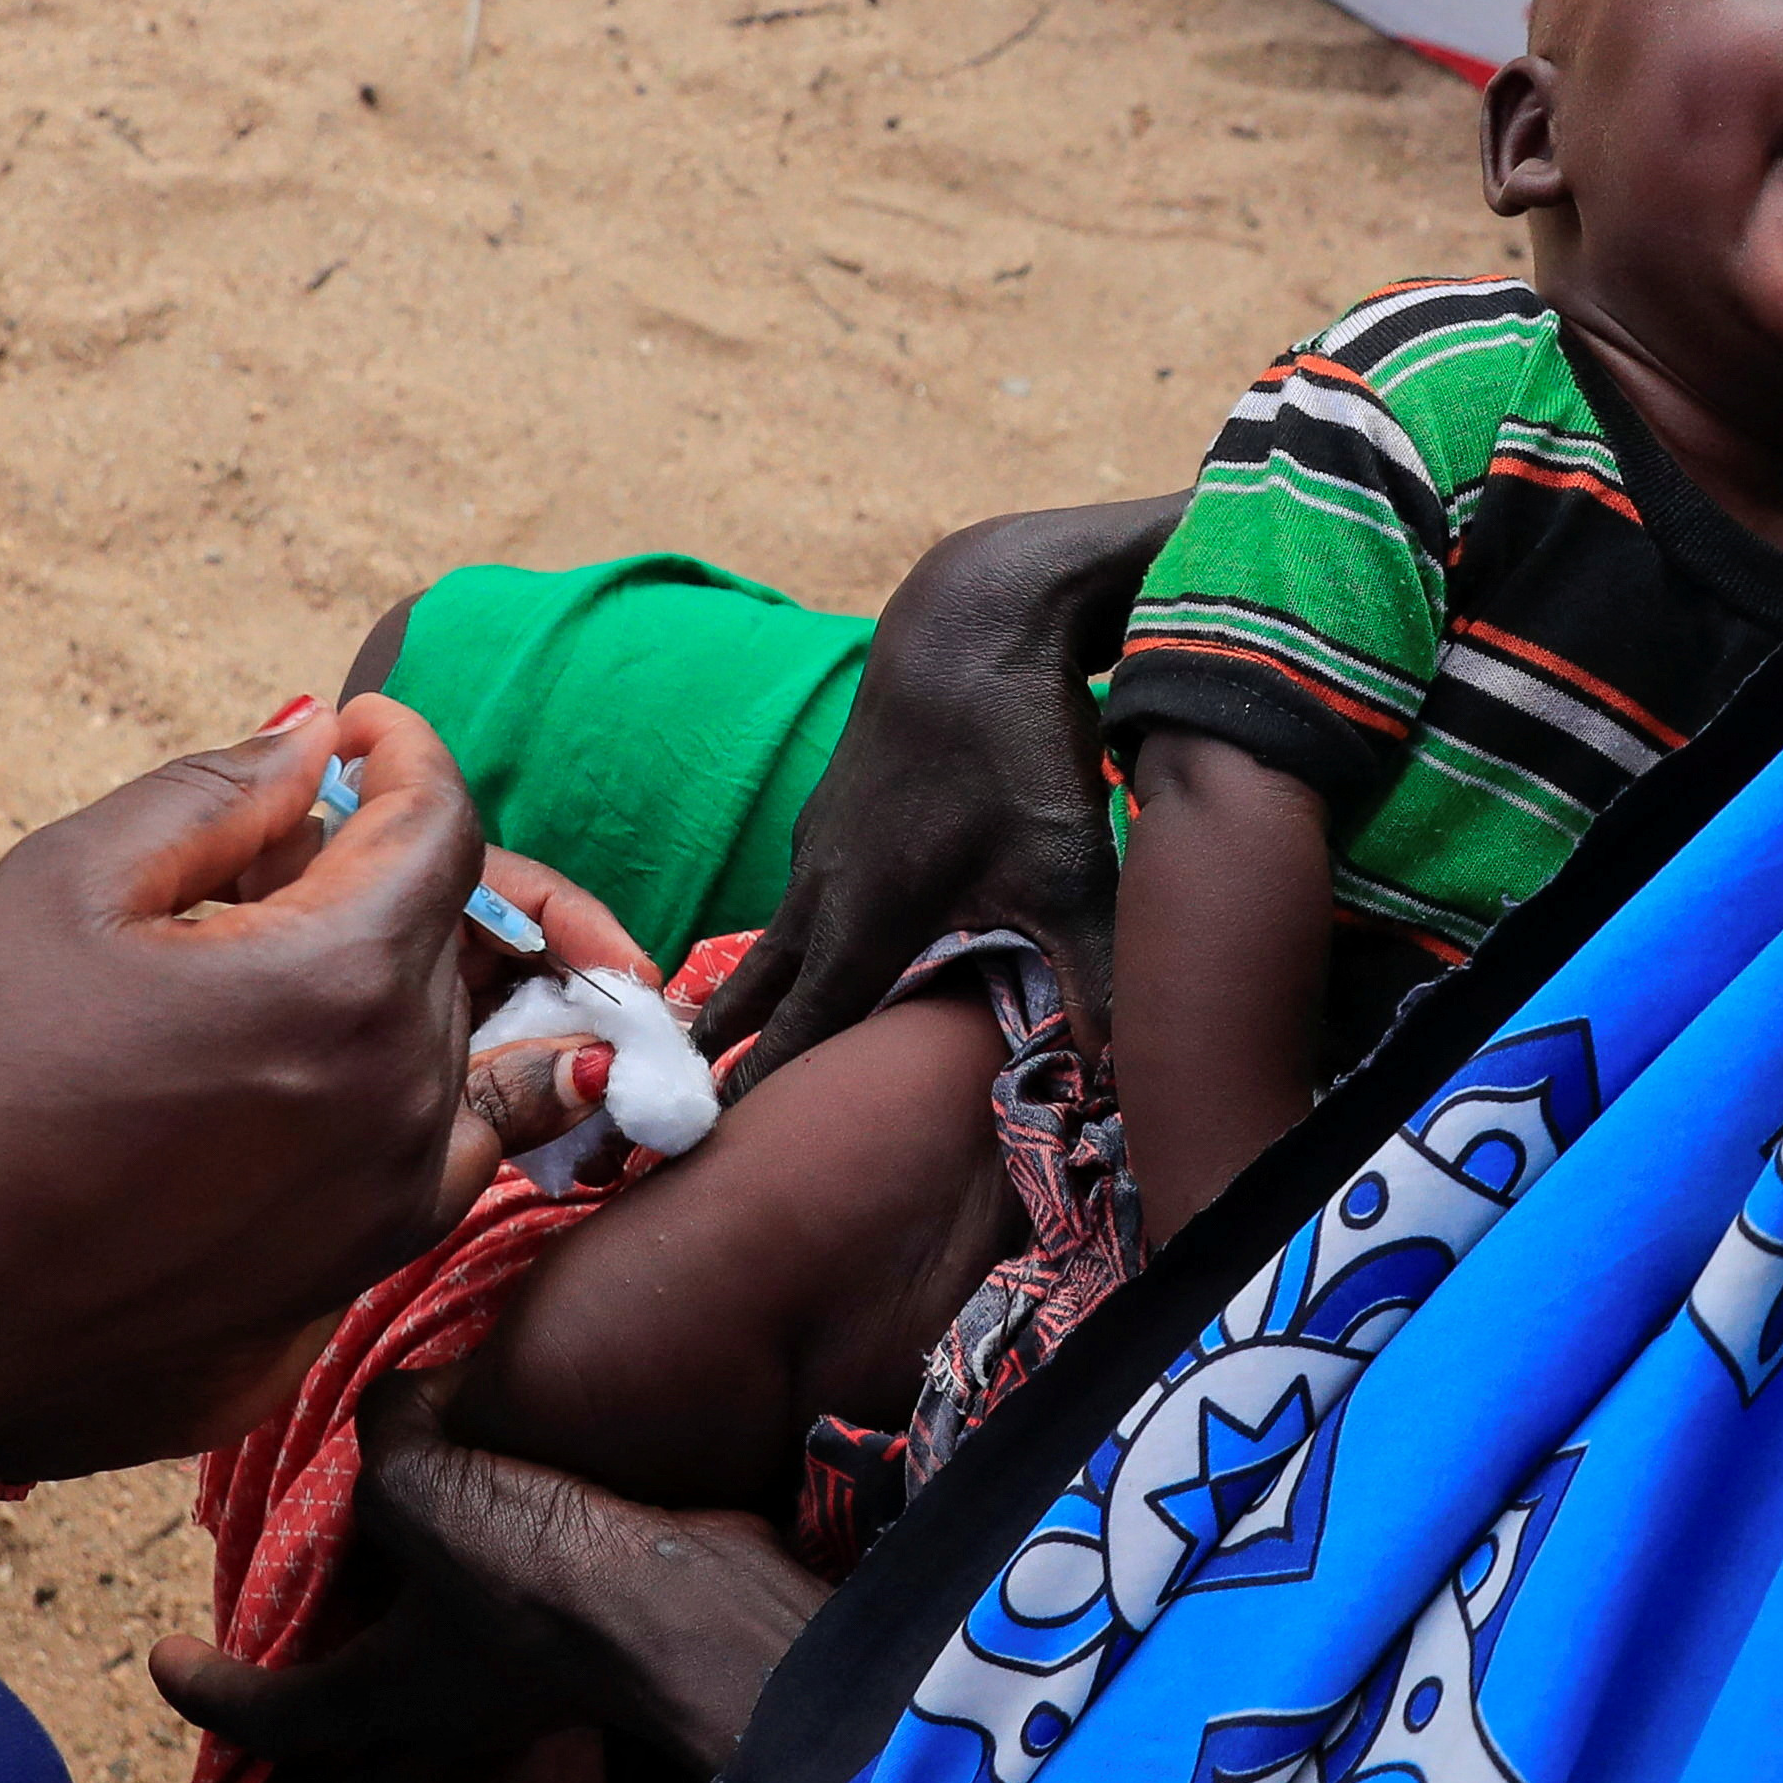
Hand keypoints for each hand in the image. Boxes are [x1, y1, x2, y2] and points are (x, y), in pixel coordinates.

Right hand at [0, 697, 617, 1479]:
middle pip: (453, 928)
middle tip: (286, 843)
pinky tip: (348, 1054)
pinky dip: (428, 1077)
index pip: (445, 829)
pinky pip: (459, 1135)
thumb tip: (323, 742)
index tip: (363, 735)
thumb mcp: (69, 888)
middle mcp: (406, 1087)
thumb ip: (220, 794)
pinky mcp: (377, 1251)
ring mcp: (403, 1182)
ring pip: (457, 1025)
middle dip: (388, 864)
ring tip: (285, 950)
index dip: (407, 759)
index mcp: (343, 981)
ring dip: (403, 968)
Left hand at [149, 1369, 824, 1782]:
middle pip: (351, 1725)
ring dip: (402, 1634)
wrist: (686, 1603)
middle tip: (283, 1648)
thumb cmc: (539, 1572)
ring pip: (431, 1675)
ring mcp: (516, 1680)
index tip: (164, 1658)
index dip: (205, 1686)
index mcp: (381, 1693)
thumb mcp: (427, 1485)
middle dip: (309, 1696)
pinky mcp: (579, 1635)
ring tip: (394, 1564)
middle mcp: (443, 1703)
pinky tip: (501, 1524)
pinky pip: (503, 1624)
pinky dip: (482, 1586)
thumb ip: (389, 1437)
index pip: (266, 1709)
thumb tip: (398, 1405)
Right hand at [696, 492, 1188, 1096]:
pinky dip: (788, 943)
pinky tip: (801, 957)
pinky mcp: (838, 813)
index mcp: (860, 921)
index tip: (696, 1161)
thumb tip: (1122, 1077)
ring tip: (712, 1054)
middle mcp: (820, 890)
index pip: (795, 1040)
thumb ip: (1093, 975)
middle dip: (720, 1063)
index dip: (755, 1103)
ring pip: (776, 944)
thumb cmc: (1018, 747)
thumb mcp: (1067, 869)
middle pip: (760, 998)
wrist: (975, 620)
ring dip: (750, 1001)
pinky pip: (800, 899)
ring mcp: (820, 846)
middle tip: (660, 1127)